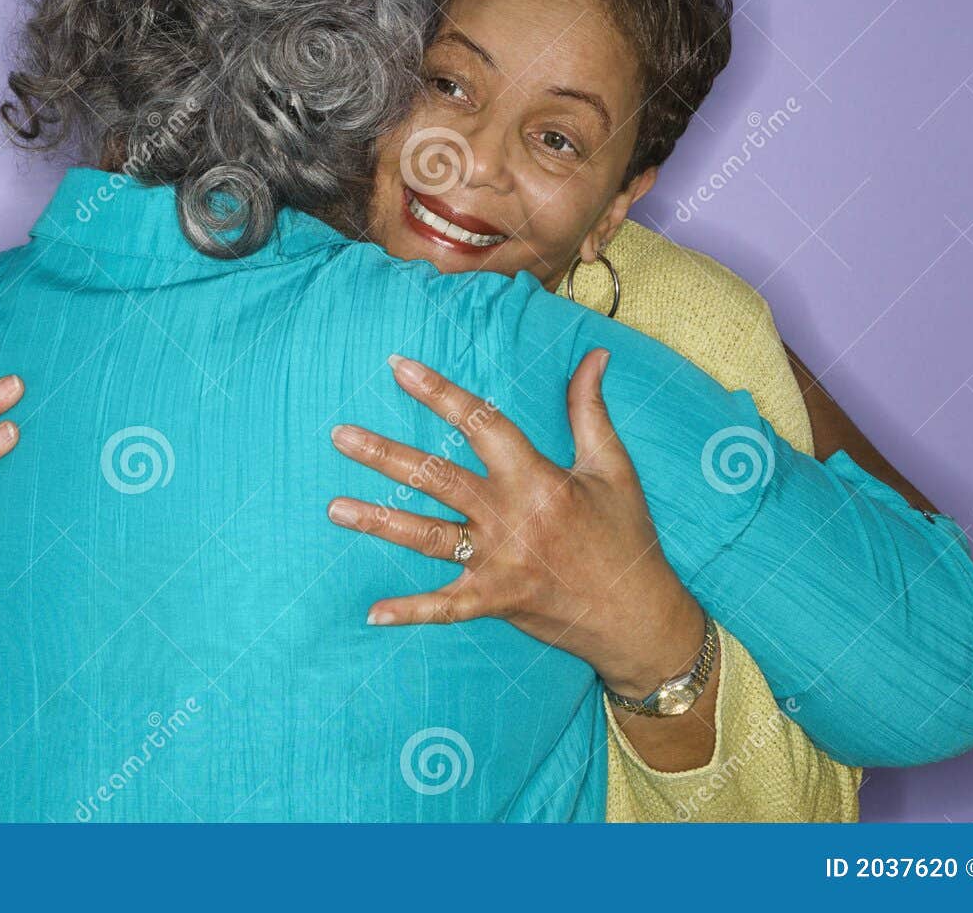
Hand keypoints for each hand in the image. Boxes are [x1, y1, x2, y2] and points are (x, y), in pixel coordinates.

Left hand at [327, 348, 703, 697]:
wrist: (638, 617)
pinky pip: (445, 608)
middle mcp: (512, 518)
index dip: (439, 393)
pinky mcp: (495, 602)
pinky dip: (409, 611)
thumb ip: (589, 410)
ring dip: (378, 522)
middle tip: (339, 436)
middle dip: (385, 456)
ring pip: (428, 537)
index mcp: (539, 479)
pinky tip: (371, 613)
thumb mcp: (612, 468)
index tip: (398, 367)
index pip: (480, 424)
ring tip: (333, 507)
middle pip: (437, 479)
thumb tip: (594, 355)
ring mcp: (499, 563)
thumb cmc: (625, 537)